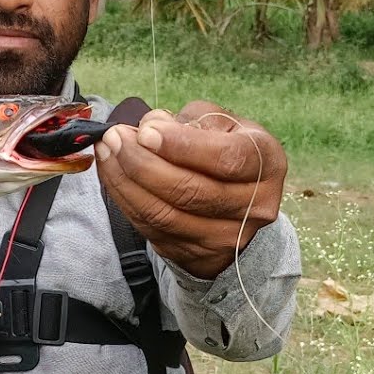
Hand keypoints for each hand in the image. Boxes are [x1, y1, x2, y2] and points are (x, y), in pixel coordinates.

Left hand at [95, 101, 287, 278]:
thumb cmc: (225, 150)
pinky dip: (124, 199)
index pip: (226, 159)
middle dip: (142, 163)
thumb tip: (152, 126)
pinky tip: (111, 173)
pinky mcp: (196, 253)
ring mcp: (226, 236)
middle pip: (190, 191)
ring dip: (125, 181)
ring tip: (107, 150)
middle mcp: (254, 205)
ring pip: (164, 214)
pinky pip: (151, 228)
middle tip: (115, 137)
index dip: (182, 146)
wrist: (236, 201)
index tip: (146, 131)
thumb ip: (190, 120)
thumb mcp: (222, 124)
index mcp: (266, 163)